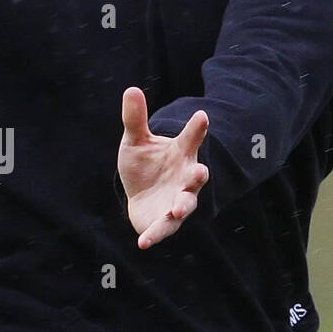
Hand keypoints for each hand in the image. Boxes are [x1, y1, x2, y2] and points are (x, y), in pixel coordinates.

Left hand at [117, 87, 209, 248]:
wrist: (141, 196)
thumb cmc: (144, 165)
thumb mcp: (135, 141)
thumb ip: (135, 119)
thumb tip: (131, 89)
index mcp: (180, 155)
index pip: (191, 140)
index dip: (196, 129)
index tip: (201, 116)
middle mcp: (184, 179)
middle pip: (196, 178)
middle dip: (198, 177)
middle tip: (200, 172)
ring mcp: (177, 201)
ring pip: (184, 205)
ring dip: (182, 207)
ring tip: (177, 210)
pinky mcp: (164, 222)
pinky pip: (161, 230)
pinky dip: (154, 235)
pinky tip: (143, 243)